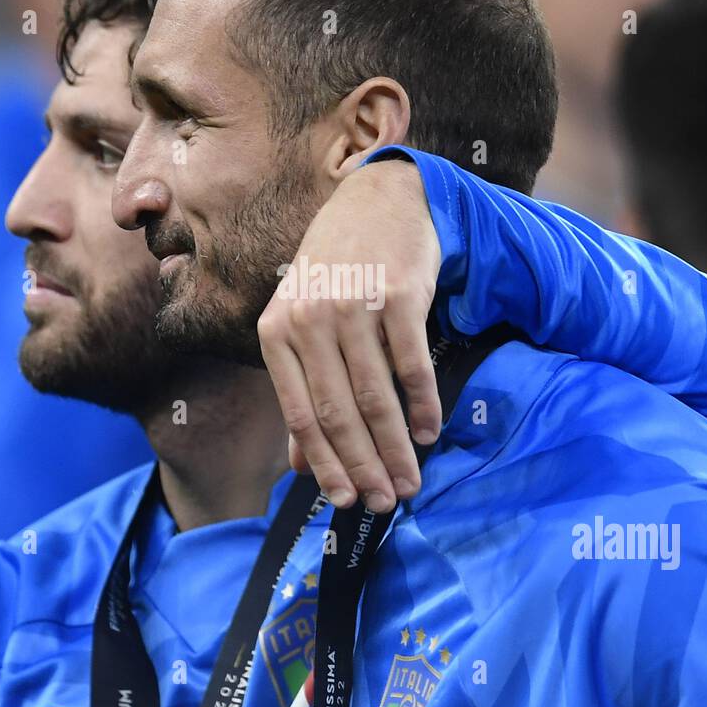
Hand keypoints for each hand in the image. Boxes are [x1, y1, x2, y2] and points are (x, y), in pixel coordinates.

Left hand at [257, 158, 441, 512]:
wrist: (378, 203)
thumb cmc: (336, 273)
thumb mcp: (303, 325)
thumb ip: (301, 390)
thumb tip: (300, 465)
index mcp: (276, 332)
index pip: (300, 415)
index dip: (325, 464)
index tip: (344, 502)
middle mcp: (308, 320)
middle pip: (338, 413)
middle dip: (364, 467)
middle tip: (386, 502)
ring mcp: (352, 305)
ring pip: (375, 397)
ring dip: (396, 447)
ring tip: (411, 480)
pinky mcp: (396, 294)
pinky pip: (412, 365)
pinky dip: (422, 405)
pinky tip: (430, 432)